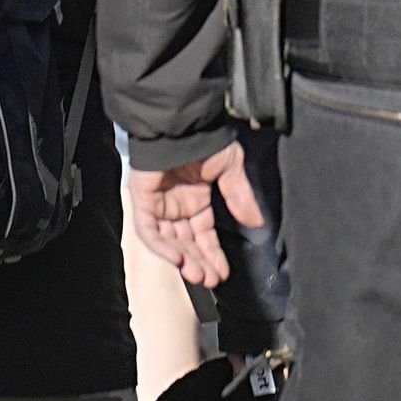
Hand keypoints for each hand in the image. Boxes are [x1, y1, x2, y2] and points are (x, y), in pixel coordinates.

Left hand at [129, 143, 266, 287]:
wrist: (181, 121)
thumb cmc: (203, 137)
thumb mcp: (230, 168)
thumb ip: (240, 196)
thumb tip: (257, 222)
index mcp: (196, 198)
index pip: (204, 235)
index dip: (213, 254)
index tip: (224, 272)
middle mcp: (176, 204)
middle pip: (187, 243)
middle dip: (199, 263)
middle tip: (211, 280)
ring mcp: (158, 203)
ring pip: (169, 241)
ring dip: (183, 260)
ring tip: (200, 276)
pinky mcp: (143, 199)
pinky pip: (149, 230)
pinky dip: (162, 246)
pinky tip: (179, 259)